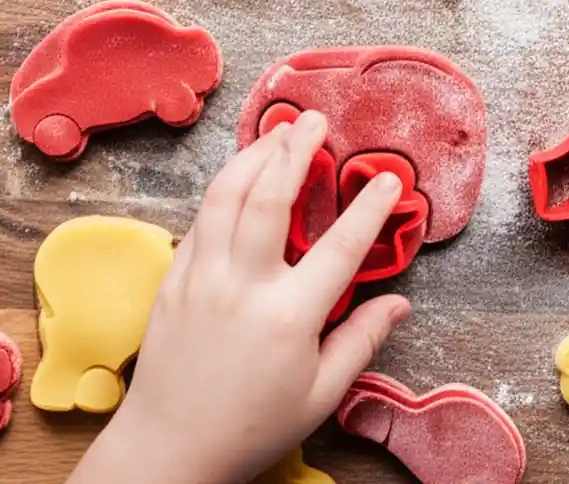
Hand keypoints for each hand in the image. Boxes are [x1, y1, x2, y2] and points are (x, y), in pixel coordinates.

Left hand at [69, 111, 409, 483]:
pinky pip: (199, 220)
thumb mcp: (320, 395)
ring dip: (254, 154)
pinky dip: (222, 190)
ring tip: (278, 131)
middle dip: (296, 148)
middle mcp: (242, 286)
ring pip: (225, 195)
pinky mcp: (172, 279)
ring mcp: (200, 277)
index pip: (340, 247)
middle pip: (270, 196)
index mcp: (288, 317)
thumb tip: (399, 303)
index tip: (386, 177)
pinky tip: (239, 179)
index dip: (369, 207)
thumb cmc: (250, 428)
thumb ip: (361, 341)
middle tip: (317, 119)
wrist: (168, 449)